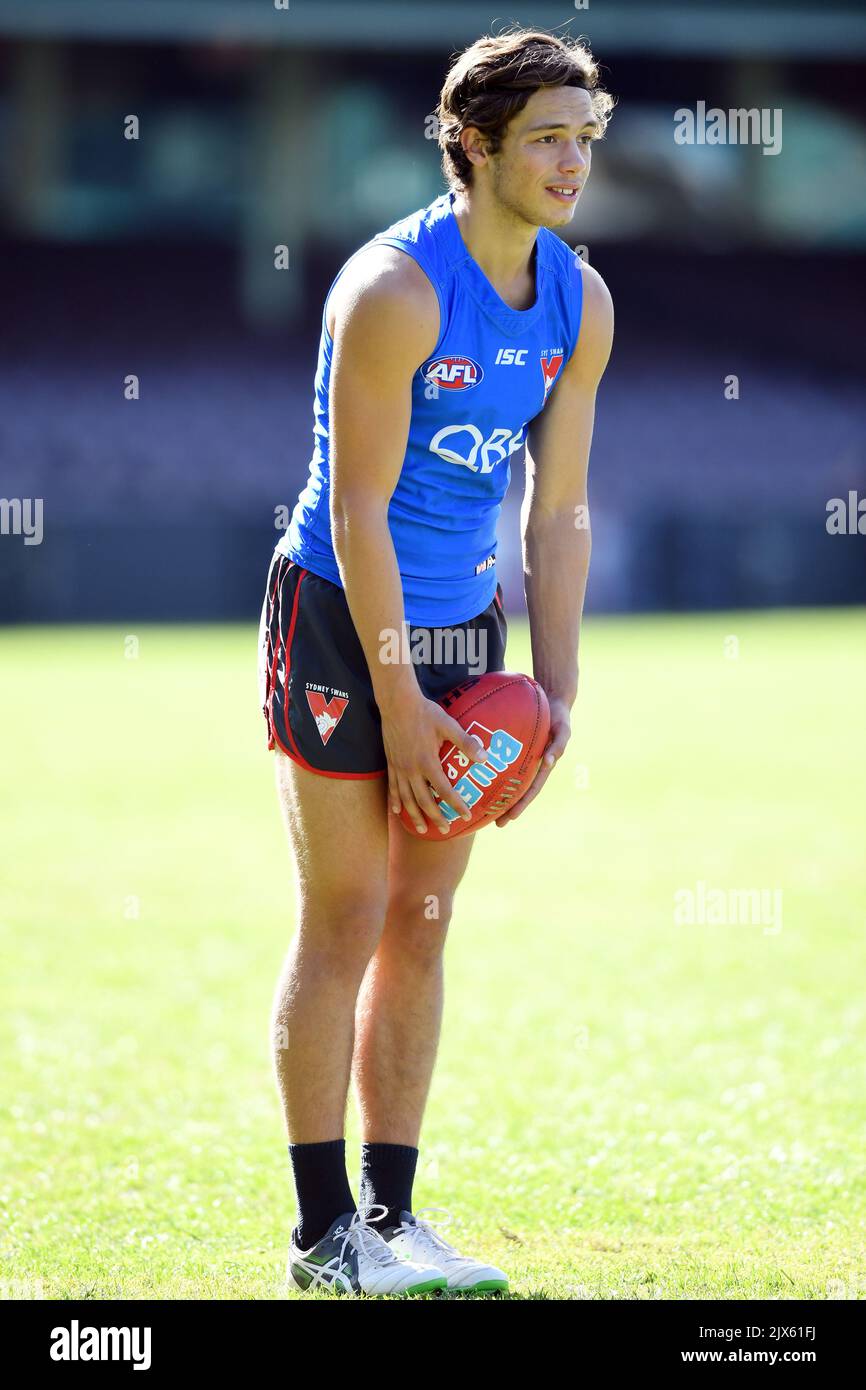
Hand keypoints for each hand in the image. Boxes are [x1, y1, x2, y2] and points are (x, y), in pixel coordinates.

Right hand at [381, 693, 488, 834]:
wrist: (397, 703)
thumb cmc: (425, 713)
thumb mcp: (449, 725)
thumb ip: (466, 742)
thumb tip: (485, 757)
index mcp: (428, 762)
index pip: (444, 790)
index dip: (456, 805)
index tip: (466, 816)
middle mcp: (412, 770)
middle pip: (424, 801)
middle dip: (435, 817)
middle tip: (445, 830)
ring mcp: (399, 768)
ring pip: (406, 799)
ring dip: (414, 816)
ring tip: (422, 830)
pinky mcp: (391, 764)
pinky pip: (392, 788)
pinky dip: (395, 802)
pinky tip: (397, 813)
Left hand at [494, 695, 571, 827]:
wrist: (553, 700)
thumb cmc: (559, 717)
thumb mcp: (563, 730)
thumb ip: (558, 745)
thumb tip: (547, 762)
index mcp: (542, 767)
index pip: (530, 790)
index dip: (520, 805)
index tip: (509, 818)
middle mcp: (531, 766)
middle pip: (517, 790)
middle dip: (506, 806)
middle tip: (493, 821)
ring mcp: (522, 757)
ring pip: (507, 777)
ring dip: (496, 791)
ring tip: (481, 804)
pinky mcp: (514, 747)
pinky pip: (500, 759)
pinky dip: (490, 766)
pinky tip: (474, 770)